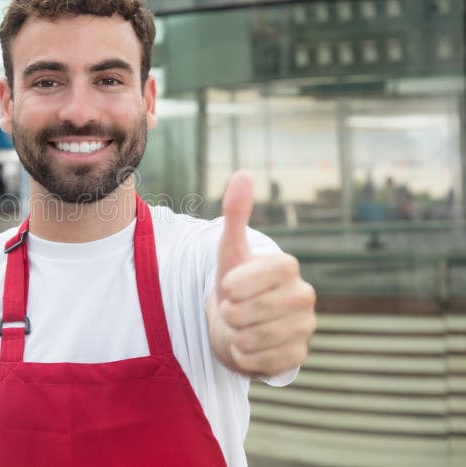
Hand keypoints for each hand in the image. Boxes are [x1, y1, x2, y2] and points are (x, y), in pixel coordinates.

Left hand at [207, 170, 315, 377]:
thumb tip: (243, 172)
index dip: (237, 283)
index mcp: (288, 267)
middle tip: (231, 309)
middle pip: (253, 311)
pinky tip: (247, 345)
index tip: (228, 286)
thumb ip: (236, 212)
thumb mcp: (229, 249)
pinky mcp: (298, 356)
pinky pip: (262, 361)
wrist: (237, 324)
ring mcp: (304, 328)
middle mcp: (304, 296)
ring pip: (256, 337)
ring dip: (236, 334)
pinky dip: (244, 356)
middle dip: (231, 312)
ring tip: (238, 326)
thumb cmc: (234, 282)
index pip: (264, 274)